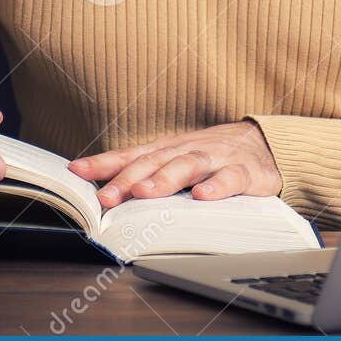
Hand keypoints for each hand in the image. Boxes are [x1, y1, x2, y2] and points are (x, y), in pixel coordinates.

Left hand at [67, 120, 281, 207]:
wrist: (264, 143)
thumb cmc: (211, 156)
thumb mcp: (175, 160)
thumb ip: (145, 173)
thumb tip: (102, 192)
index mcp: (168, 150)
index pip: (131, 156)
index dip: (104, 164)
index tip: (76, 171)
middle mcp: (188, 150)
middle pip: (153, 162)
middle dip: (128, 179)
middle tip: (107, 197)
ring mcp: (216, 158)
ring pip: (187, 165)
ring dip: (165, 179)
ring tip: (145, 193)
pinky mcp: (245, 171)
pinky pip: (231, 178)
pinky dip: (217, 186)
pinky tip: (203, 197)